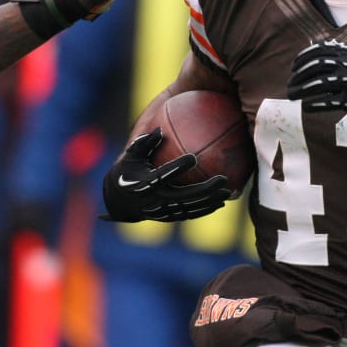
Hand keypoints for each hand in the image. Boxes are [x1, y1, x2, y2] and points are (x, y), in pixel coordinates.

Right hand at [101, 128, 230, 222]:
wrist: (119, 202)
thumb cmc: (127, 172)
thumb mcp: (130, 156)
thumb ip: (144, 143)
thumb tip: (160, 129)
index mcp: (145, 184)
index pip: (162, 176)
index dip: (177, 168)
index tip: (193, 157)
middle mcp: (155, 200)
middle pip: (184, 196)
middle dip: (205, 189)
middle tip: (223, 179)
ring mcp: (163, 211)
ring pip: (190, 208)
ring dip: (210, 201)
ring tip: (228, 192)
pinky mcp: (169, 217)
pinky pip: (190, 214)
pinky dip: (205, 209)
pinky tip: (220, 203)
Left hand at [286, 40, 346, 139]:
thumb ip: (337, 52)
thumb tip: (315, 43)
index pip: (319, 52)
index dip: (302, 59)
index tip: (292, 68)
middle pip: (316, 67)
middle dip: (298, 77)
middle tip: (289, 86)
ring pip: (319, 84)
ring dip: (302, 90)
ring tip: (292, 97)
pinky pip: (329, 101)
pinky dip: (315, 104)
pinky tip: (307, 107)